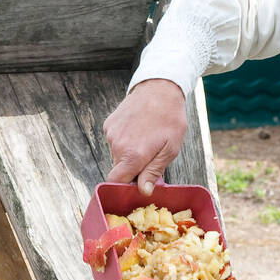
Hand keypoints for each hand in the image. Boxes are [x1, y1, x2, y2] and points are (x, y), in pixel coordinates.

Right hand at [104, 79, 186, 194]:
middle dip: (132, 170)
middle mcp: (117, 145)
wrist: (159, 88)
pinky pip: (114, 142)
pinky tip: (138, 131)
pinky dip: (124, 142)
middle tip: (150, 158)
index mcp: (132, 155)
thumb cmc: (170, 119)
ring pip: (116, 155)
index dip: (124, 186)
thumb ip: (154, 172)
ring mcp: (111, 133)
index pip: (115, 181)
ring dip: (129, 155)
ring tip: (146, 140)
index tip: (137, 183)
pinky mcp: (109, 124)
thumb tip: (143, 191)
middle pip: (118, 169)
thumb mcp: (170, 149)